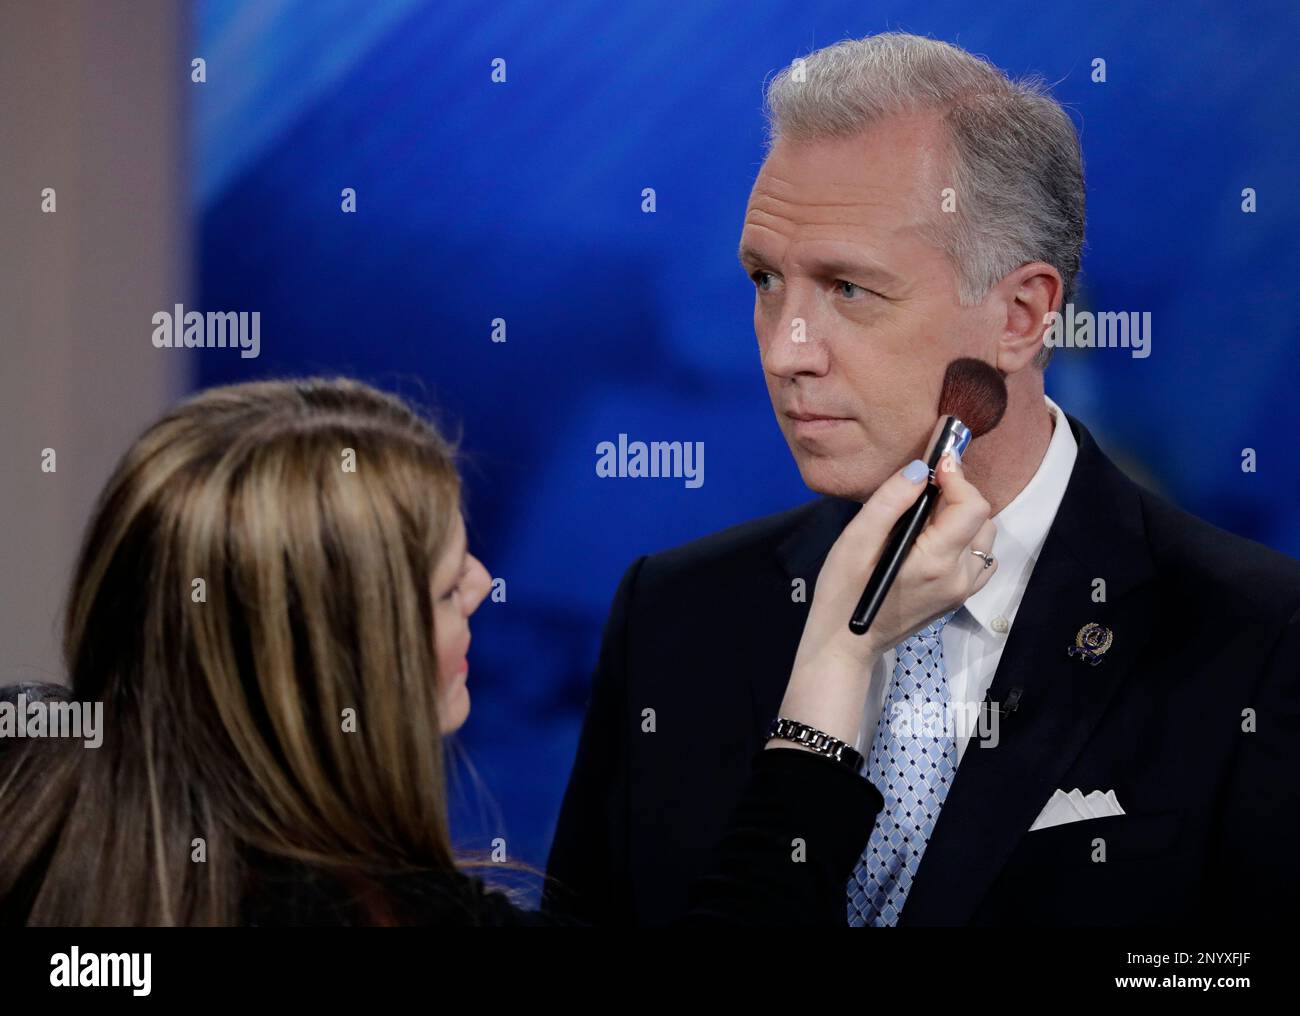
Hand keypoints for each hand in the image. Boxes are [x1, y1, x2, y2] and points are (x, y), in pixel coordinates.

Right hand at [769, 452, 995, 753]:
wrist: (845, 645)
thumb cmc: (843, 592)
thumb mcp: (855, 542)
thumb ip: (890, 502)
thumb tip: (921, 469)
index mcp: (936, 561)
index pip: (972, 505)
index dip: (957, 477)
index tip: (936, 462)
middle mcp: (959, 576)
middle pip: (982, 518)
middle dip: (958, 494)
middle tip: (923, 488)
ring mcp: (962, 591)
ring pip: (984, 538)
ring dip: (964, 517)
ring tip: (928, 515)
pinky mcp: (958, 598)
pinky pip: (980, 559)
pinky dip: (966, 540)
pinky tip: (936, 541)